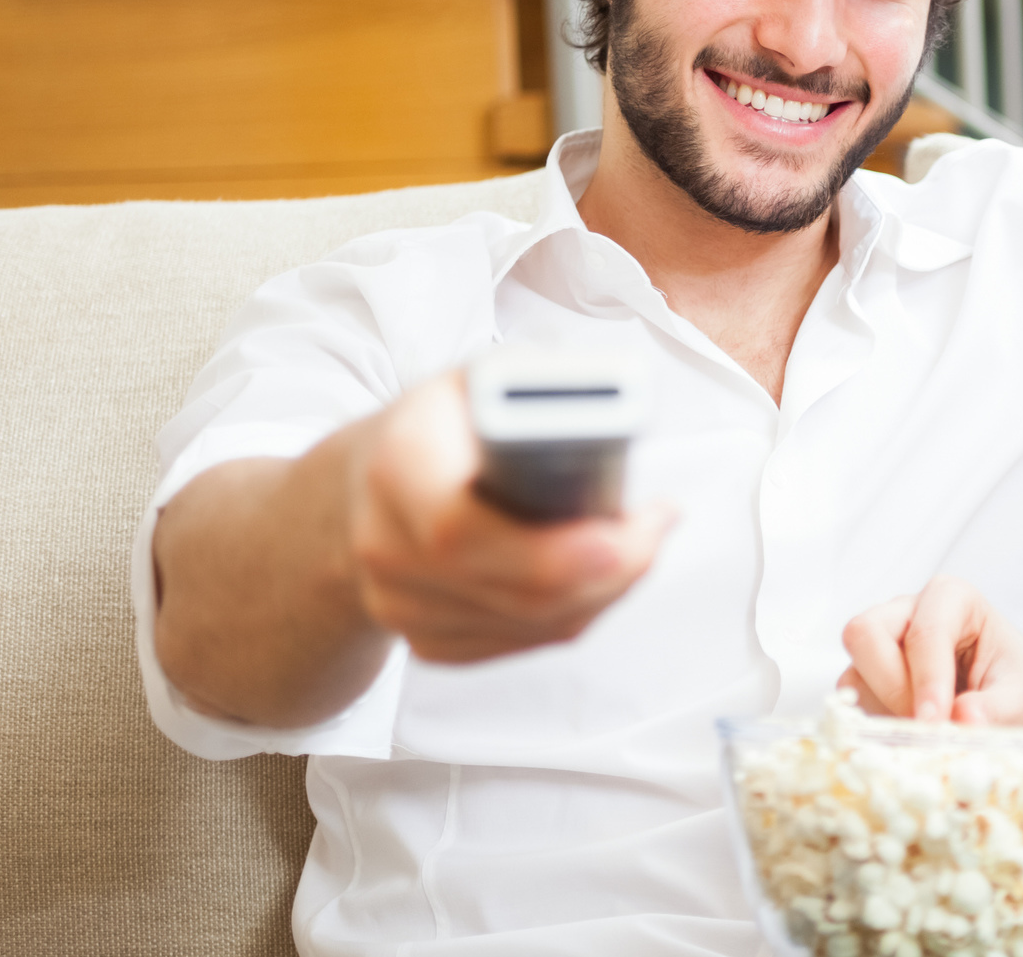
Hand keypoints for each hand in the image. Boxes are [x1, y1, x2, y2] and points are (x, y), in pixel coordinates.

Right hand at [347, 371, 673, 662]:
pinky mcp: (426, 641)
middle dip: (610, 569)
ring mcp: (400, 603)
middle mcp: (385, 544)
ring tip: (637, 539)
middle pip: (517, 592)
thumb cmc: (446, 424)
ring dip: (606, 589)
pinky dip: (579, 612)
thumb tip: (614, 409)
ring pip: (534, 625)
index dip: (554, 548)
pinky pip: (525, 644)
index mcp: (396, 467)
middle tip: (655, 526)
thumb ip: (538, 389)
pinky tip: (599, 574)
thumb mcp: (483, 379)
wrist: (367, 482)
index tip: (628, 526)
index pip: (461, 532)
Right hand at [839, 577, 1022, 728]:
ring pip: (852, 675)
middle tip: (926, 729)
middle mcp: (907, 614)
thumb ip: (998, 708)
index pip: (923, 629)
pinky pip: (852, 706)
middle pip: (864, 634)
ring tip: (929, 741)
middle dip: (892, 687)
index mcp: (952, 599)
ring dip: (883, 714)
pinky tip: (913, 746)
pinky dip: (876, 730)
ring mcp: (882, 649)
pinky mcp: (869, 686)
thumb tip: (963, 718)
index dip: (927, 677)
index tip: (938, 722)